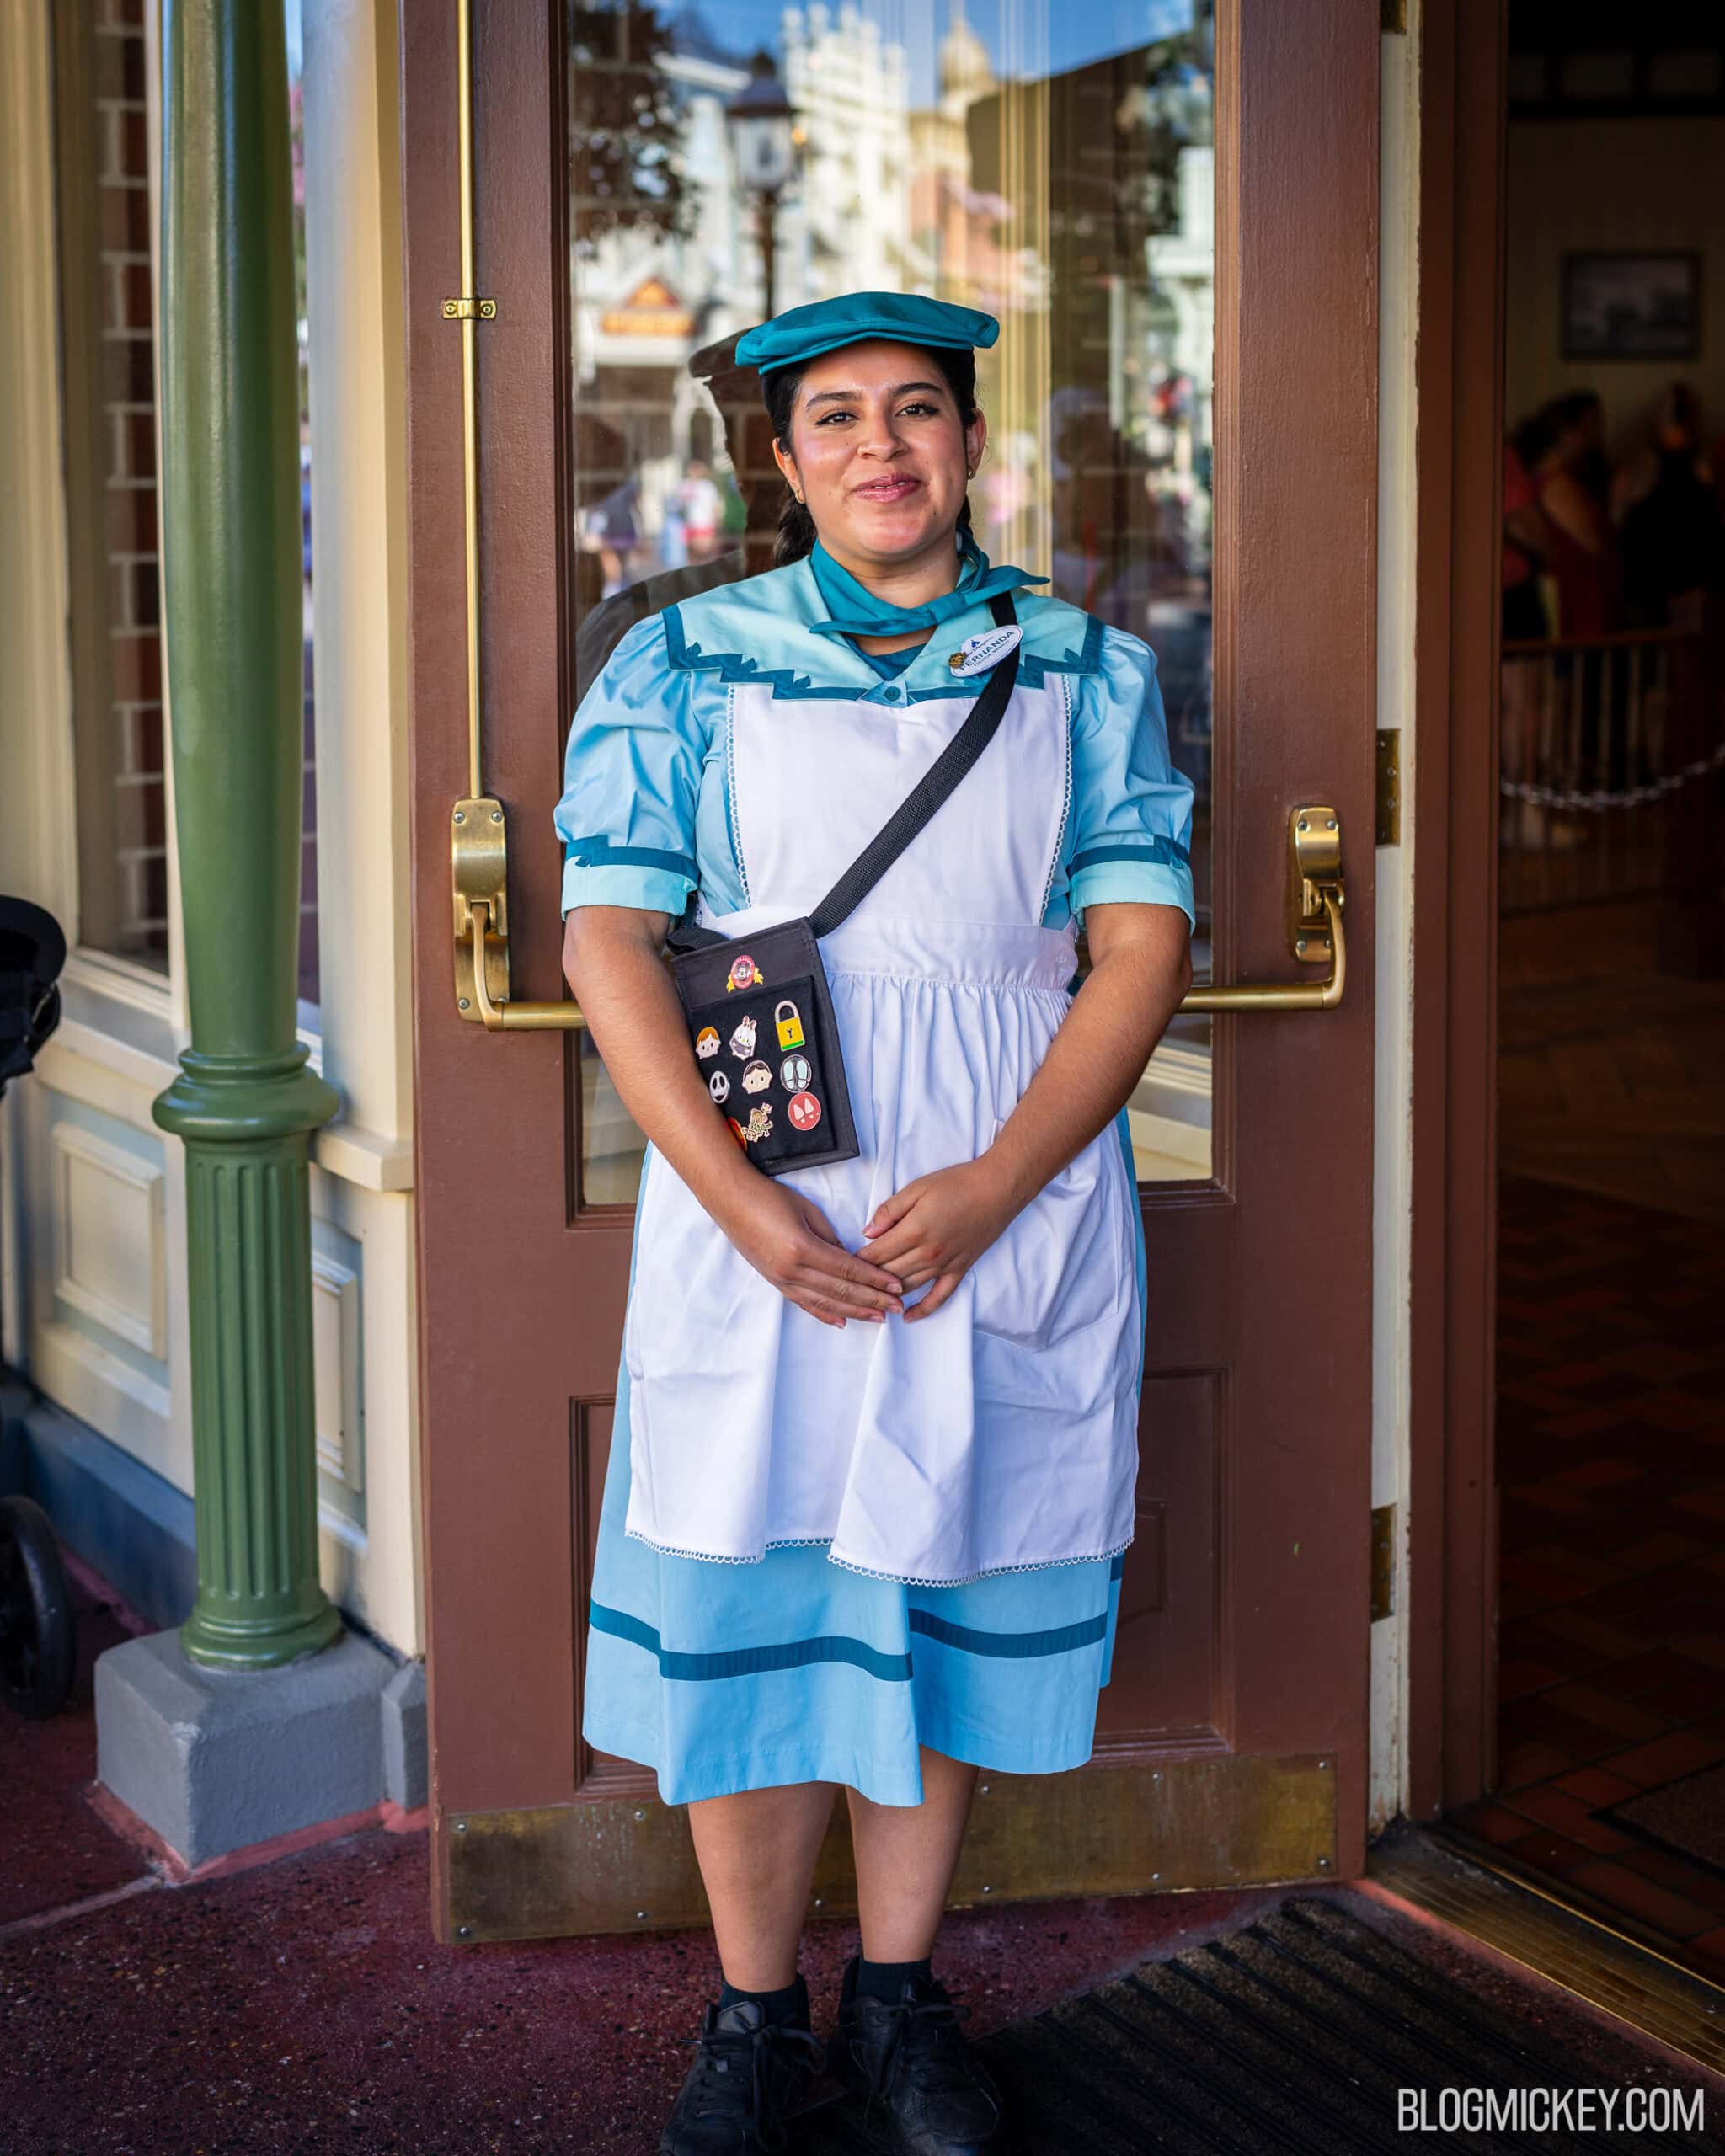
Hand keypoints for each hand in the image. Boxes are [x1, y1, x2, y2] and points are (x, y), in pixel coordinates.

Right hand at [716, 1180, 905, 1329]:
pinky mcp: (775, 1282)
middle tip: (897, 1307)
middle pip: (841, 1290)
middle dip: (872, 1299)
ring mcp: (782, 1279)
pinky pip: (804, 1303)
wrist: (730, 1200)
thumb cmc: (769, 1197)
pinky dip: (825, 1314)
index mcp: (803, 1248)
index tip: (897, 1285)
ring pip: (825, 1302)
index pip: (848, 1269)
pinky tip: (842, 1321)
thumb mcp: (807, 1211)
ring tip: (878, 1317)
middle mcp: (792, 1270)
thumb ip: (830, 1238)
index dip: (875, 1279)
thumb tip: (850, 1261)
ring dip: (854, 1311)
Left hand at [859, 1159, 1018, 1322]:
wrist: (997, 1189)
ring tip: (870, 1299)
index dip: (856, 1260)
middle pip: (888, 1273)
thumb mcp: (917, 1188)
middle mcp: (928, 1254)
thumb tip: (867, 1231)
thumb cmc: (958, 1184)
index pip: (876, 1254)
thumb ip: (890, 1211)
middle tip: (851, 1283)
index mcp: (914, 1231)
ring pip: (908, 1287)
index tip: (842, 1264)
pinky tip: (908, 1317)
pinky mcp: (959, 1270)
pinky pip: (939, 1297)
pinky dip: (923, 1310)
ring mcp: (944, 1265)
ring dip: (888, 1295)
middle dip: (867, 1279)